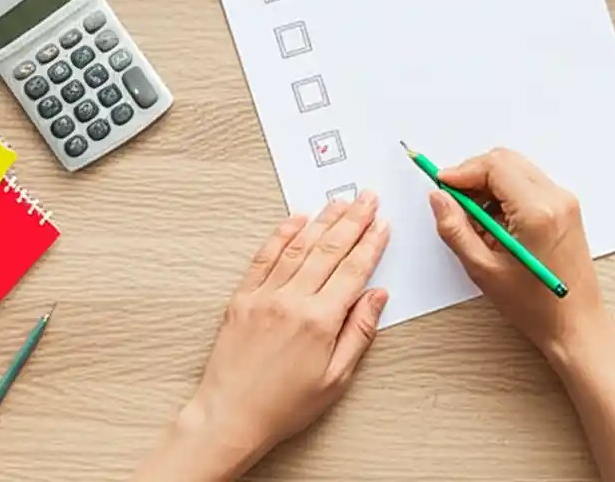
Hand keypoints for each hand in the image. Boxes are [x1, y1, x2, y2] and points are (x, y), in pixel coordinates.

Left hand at [172, 192, 391, 477]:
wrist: (230, 416)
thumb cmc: (285, 405)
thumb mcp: (336, 378)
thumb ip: (359, 332)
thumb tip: (378, 296)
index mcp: (320, 321)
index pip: (354, 270)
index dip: (372, 244)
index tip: (384, 224)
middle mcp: (292, 300)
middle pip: (330, 249)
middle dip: (353, 220)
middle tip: (368, 198)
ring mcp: (265, 295)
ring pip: (299, 246)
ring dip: (322, 220)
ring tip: (340, 201)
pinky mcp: (242, 297)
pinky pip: (265, 256)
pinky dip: (283, 234)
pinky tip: (297, 219)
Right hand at [428, 148, 604, 354]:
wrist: (576, 324)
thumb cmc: (537, 306)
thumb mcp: (484, 269)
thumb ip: (456, 229)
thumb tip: (440, 199)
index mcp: (537, 212)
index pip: (494, 166)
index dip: (461, 171)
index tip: (442, 184)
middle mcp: (556, 199)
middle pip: (505, 161)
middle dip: (474, 175)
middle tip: (454, 201)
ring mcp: (565, 202)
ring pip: (516, 170)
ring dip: (489, 185)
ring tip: (475, 220)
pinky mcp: (566, 209)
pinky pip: (528, 184)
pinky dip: (505, 194)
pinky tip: (495, 224)